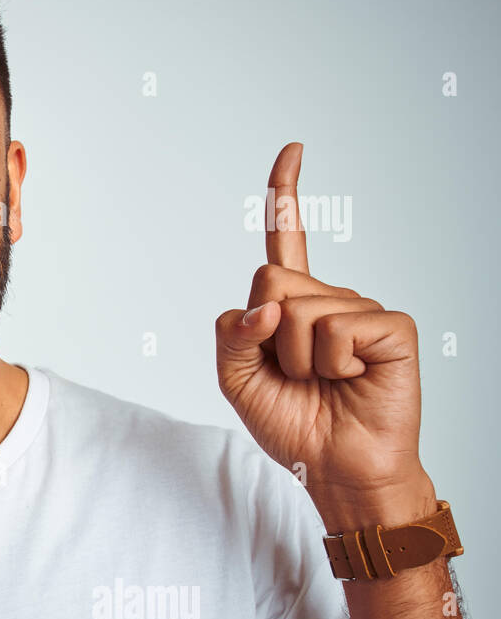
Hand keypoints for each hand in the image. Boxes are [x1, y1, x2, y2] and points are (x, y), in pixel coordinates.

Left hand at [214, 143, 435, 528]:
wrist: (335, 468)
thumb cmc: (292, 425)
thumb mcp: (236, 382)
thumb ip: (229, 337)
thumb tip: (263, 307)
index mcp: (290, 306)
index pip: (285, 240)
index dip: (286, 195)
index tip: (294, 150)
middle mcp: (327, 299)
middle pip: (270, 279)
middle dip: (267, 335)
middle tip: (294, 373)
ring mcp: (361, 309)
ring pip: (298, 310)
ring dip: (298, 359)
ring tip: (323, 382)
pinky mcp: (390, 327)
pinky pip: (338, 329)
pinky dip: (333, 362)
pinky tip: (353, 378)